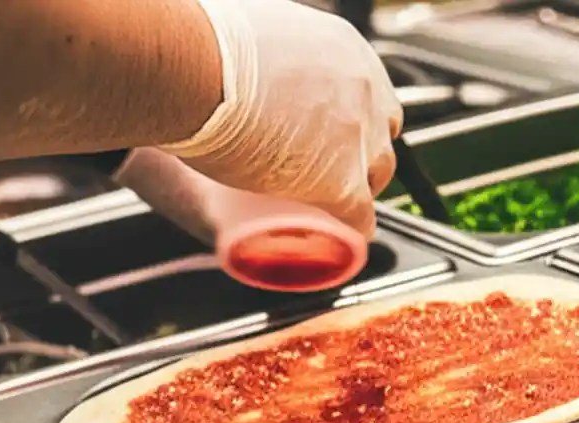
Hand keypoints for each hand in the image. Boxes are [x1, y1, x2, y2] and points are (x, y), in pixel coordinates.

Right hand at [160, 0, 402, 237]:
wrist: (196, 68)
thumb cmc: (203, 44)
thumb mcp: (251, 29)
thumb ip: (258, 46)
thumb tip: (228, 52)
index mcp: (342, 48)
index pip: (365, 88)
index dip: (351, 114)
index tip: (332, 129)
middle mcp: (363, 87)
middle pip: (382, 130)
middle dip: (362, 151)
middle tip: (329, 167)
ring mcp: (358, 135)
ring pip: (376, 174)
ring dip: (359, 191)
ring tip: (335, 206)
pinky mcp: (342, 180)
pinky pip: (361, 216)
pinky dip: (353, 229)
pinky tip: (344, 237)